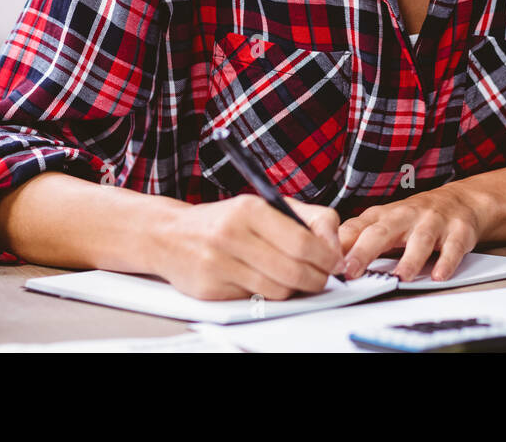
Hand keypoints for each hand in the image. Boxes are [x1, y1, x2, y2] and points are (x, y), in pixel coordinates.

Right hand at [151, 195, 343, 300]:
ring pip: (277, 290)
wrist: (170, 235)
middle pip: (292, 271)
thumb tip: (335, 247)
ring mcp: (218, 263)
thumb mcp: (263, 205)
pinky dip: (266, 294)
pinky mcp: (210, 289)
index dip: (326, 257)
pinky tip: (263, 281)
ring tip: (294, 279)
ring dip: (294, 290)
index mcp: (249, 208)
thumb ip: (305, 220)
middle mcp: (231, 234)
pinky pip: (254, 300)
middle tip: (322, 277)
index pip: (301, 241)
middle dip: (316, 278)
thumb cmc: (225, 220)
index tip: (334, 262)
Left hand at [338, 184, 488, 282]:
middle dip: (365, 250)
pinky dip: (447, 261)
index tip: (325, 261)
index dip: (341, 245)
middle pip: (382, 231)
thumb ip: (359, 237)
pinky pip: (453, 247)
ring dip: (410, 258)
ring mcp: (433, 222)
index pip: (357, 228)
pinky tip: (439, 275)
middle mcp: (406, 216)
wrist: (460, 200)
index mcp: (384, 216)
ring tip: (400, 277)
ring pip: (420, 239)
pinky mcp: (458, 231)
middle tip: (351, 270)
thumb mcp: (385, 221)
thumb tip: (326, 257)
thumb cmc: (415, 217)